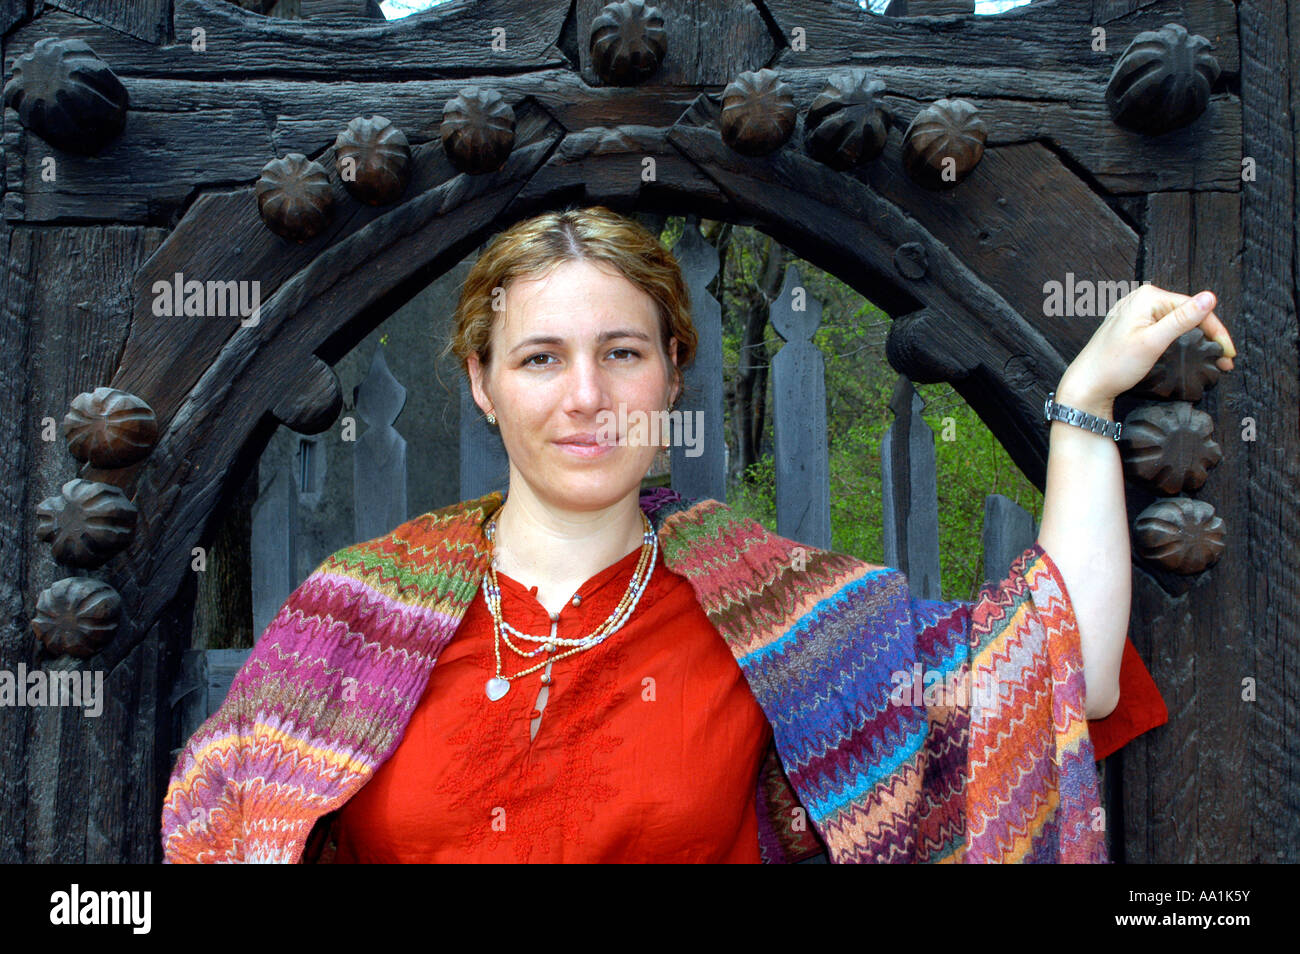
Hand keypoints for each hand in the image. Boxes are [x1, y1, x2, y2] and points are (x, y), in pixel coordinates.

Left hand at [1056, 284, 1236, 413]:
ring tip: (1215, 357)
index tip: (1229, 353)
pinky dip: (1181, 339)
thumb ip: (1181, 320)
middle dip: (1209, 336)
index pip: (1193, 307)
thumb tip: (1209, 298)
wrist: (1087, 385)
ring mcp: (1136, 312)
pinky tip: (1192, 350)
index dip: (1215, 330)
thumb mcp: (1153, 342)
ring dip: (1198, 338)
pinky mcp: (1133, 326)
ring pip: (1177, 321)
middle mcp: (1141, 299)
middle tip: (1226, 359)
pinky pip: (1164, 327)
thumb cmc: (1113, 365)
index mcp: (1147, 297)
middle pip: (1187, 313)